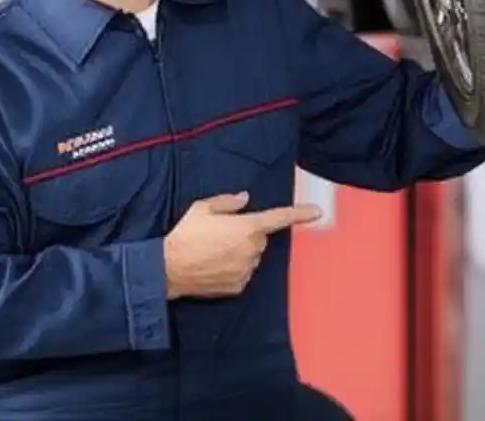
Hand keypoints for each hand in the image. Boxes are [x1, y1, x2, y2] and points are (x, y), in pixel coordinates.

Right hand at [162, 191, 320, 299]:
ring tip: (212, 252)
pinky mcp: (238, 286)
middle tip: (220, 235)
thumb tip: (244, 199)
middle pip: (259, 239)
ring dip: (239, 253)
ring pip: (251, 257)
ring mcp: (247, 270)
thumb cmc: (185, 235)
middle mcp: (252, 249)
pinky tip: (213, 267)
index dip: (300, 213)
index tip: (317, 211)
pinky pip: (242, 273)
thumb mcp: (202, 208)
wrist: (167, 269)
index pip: (279, 218)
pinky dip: (232, 269)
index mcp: (248, 227)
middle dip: (246, 235)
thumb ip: (228, 202)